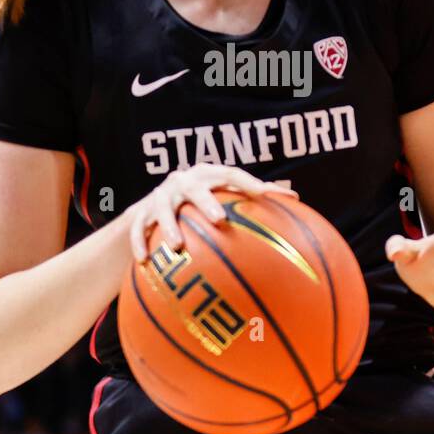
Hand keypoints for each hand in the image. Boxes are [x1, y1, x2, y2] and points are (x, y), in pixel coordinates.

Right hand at [126, 166, 297, 261]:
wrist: (150, 209)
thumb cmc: (200, 203)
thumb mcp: (221, 195)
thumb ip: (253, 196)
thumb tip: (295, 199)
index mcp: (206, 175)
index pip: (229, 173)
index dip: (245, 182)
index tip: (262, 195)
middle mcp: (183, 182)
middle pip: (195, 188)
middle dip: (206, 202)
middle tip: (219, 220)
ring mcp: (160, 197)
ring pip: (163, 208)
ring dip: (168, 225)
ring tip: (177, 245)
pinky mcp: (140, 213)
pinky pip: (138, 228)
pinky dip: (139, 243)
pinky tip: (144, 261)